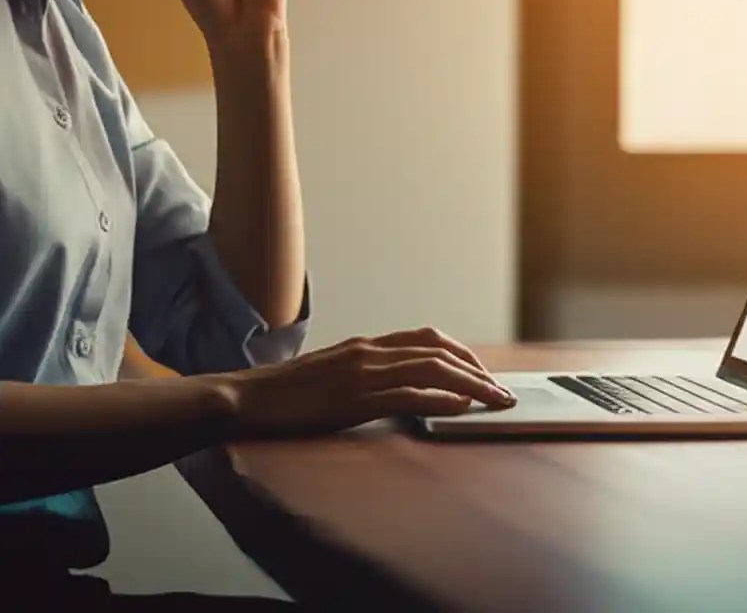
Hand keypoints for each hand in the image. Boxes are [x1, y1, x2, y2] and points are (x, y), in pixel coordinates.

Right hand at [208, 328, 516, 435]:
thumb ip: (366, 378)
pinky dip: (441, 399)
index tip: (482, 374)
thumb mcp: (332, 377)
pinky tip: (461, 407)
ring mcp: (362, 373)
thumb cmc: (286, 395)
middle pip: (438, 350)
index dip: (462, 353)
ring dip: (471, 384)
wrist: (245, 399)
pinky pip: (407, 394)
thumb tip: (401, 390)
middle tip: (500, 391)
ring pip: (431, 368)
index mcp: (364, 346)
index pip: (426, 338)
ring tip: (495, 400)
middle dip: (477, 369)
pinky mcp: (354, 399)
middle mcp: (368, 352)